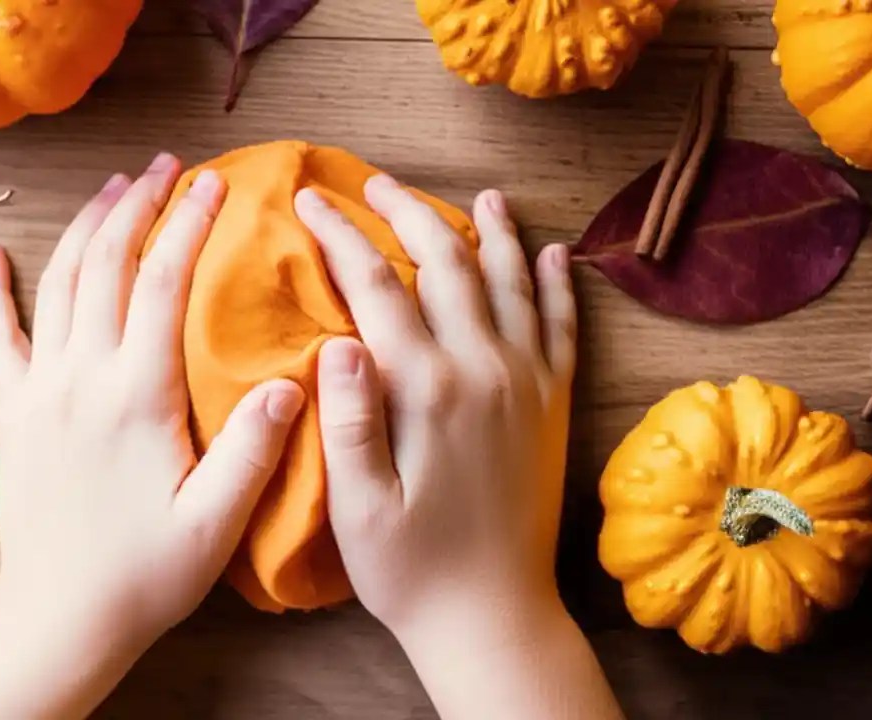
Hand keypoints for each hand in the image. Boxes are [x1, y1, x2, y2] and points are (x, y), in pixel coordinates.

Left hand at [0, 154, 303, 645]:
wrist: (62, 615)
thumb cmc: (145, 572)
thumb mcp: (215, 522)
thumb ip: (253, 450)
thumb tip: (293, 384)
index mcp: (136, 395)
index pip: (163, 284)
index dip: (188, 225)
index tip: (212, 183)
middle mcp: (81, 378)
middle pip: (106, 265)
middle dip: (138, 206)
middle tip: (166, 168)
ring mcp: (39, 390)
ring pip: (58, 284)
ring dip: (85, 229)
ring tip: (112, 189)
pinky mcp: (12, 412)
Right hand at [296, 179, 618, 719]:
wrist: (494, 615)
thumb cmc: (410, 568)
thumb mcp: (357, 506)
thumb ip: (348, 420)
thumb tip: (339, 341)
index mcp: (425, 388)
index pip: (375, 285)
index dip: (339, 235)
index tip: (309, 200)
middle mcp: (483, 369)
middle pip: (444, 263)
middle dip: (406, 212)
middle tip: (374, 182)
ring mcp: (526, 382)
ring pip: (510, 280)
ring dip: (490, 231)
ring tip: (477, 196)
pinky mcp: (552, 403)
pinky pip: (561, 325)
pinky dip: (557, 283)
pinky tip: (552, 253)